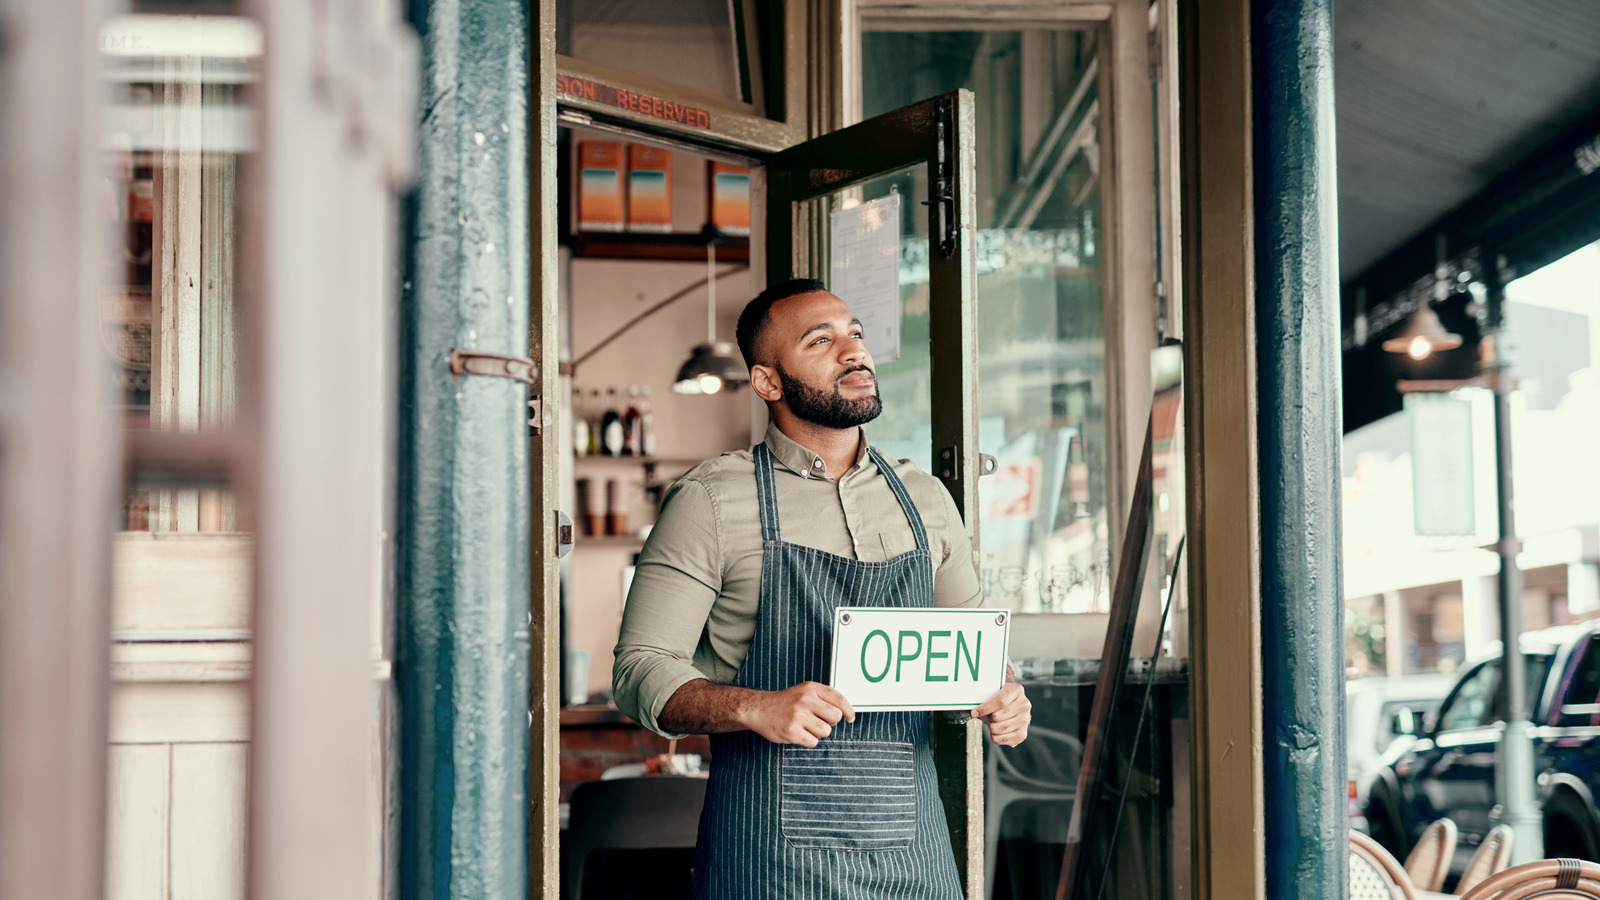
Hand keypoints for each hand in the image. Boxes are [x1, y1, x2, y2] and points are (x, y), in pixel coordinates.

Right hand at [741, 681, 855, 746]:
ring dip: (819, 733)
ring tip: (806, 727)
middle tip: (819, 721)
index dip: (848, 711)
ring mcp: (798, 716)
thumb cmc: (786, 702)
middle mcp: (805, 700)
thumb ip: (824, 698)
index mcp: (810, 688)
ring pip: (826, 732)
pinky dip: (809, 741)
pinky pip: (813, 742)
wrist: (758, 709)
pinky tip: (799, 733)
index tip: (850, 718)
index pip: (839, 699)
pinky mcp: (792, 731)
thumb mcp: (804, 691)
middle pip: (835, 717)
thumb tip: (846, 712)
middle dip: (831, 722)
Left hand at [973, 682, 1030, 746]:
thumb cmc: (1000, 699)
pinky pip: (1003, 739)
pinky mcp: (1022, 734)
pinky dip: (995, 737)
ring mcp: (1025, 720)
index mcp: (1017, 690)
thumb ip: (986, 698)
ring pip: (1000, 728)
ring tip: (993, 723)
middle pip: (998, 716)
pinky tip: (996, 731)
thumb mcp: (995, 692)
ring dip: (991, 727)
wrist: (1012, 705)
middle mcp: (1024, 705)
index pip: (1000, 701)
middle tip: (988, 716)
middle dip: (989, 718)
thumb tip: (975, 711)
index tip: (974, 712)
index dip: (985, 708)